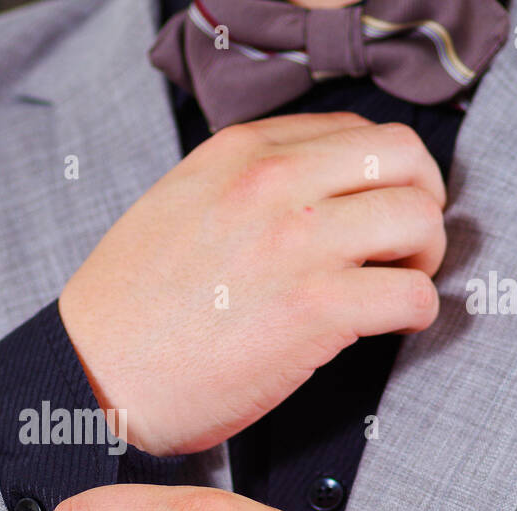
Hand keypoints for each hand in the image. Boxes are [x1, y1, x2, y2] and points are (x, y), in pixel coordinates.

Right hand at [59, 112, 445, 456]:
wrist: (93, 373)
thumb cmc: (128, 308)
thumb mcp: (178, 205)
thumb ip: (246, 186)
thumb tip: (312, 196)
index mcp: (241, 153)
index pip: (354, 132)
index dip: (379, 176)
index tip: (373, 212)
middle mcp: (275, 184)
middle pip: (404, 159)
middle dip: (421, 200)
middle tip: (403, 244)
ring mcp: (298, 244)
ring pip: (420, 220)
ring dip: (423, 257)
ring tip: (396, 285)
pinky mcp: (315, 310)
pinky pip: (412, 296)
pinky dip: (416, 314)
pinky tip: (388, 327)